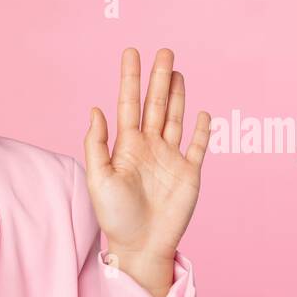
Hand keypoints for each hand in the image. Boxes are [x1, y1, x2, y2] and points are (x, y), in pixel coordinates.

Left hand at [83, 47, 209, 296]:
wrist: (140, 245)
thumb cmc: (115, 216)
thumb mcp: (98, 179)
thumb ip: (97, 144)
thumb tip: (95, 110)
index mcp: (126, 145)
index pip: (128, 103)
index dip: (130, 78)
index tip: (131, 52)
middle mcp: (149, 147)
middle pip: (156, 104)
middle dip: (159, 78)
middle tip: (164, 51)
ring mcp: (171, 158)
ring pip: (175, 118)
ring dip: (177, 95)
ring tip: (177, 71)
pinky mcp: (189, 173)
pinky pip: (197, 146)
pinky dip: (201, 129)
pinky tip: (201, 112)